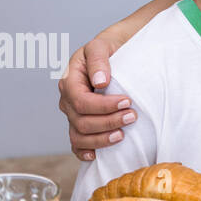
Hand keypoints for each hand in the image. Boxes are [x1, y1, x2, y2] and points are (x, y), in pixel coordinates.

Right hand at [57, 35, 135, 159]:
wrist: (118, 47)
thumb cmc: (110, 45)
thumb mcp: (102, 44)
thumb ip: (99, 60)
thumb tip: (100, 81)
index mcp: (70, 80)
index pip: (82, 101)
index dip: (104, 105)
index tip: (127, 101)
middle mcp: (68, 100)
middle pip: (81, 121)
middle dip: (108, 122)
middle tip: (132, 116)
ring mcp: (73, 113)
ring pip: (79, 135)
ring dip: (100, 139)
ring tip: (122, 135)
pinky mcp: (82, 122)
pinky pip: (77, 143)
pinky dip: (84, 151)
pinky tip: (96, 155)